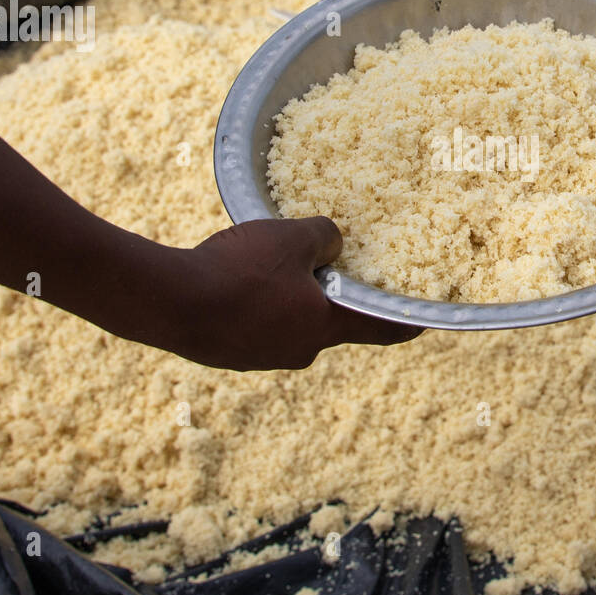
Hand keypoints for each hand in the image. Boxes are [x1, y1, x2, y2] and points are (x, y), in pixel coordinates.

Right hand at [145, 217, 420, 370]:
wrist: (170, 302)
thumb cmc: (239, 270)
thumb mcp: (291, 237)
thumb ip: (324, 237)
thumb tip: (332, 242)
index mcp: (324, 328)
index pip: (382, 329)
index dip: (406, 322)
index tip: (425, 321)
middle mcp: (298, 351)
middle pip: (330, 321)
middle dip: (332, 295)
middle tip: (327, 267)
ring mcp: (261, 357)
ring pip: (289, 321)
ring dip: (290, 297)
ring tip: (273, 264)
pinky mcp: (229, 353)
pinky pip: (256, 324)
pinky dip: (258, 303)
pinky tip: (239, 278)